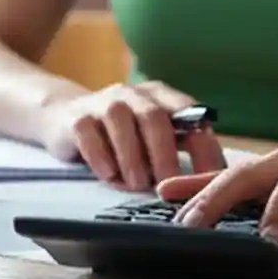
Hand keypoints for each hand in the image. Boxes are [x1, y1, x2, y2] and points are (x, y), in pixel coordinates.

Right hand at [41, 81, 225, 190]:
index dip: (202, 146)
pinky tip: (108, 175)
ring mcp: (103, 103)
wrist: (65, 118)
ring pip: (120, 122)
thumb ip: (181, 148)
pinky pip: (89, 134)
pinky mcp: (76, 118)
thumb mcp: (154, 137)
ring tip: (137, 184)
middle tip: (168, 184)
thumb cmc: (122, 135)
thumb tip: (212, 180)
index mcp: (161, 96)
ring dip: (131, 156)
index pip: (190, 115)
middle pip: (154, 118)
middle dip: (164, 153)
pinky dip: (100, 156)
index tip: (208, 177)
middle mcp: (134, 94)